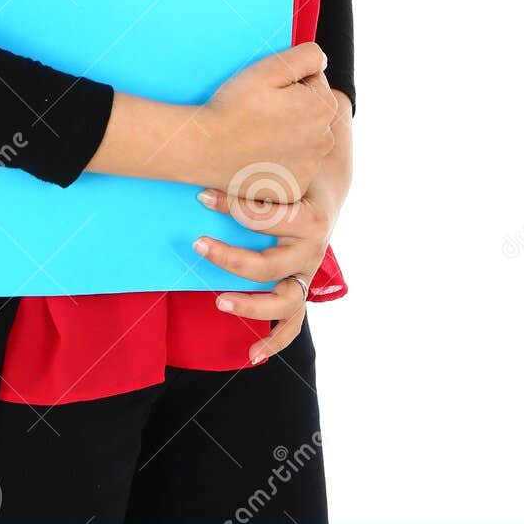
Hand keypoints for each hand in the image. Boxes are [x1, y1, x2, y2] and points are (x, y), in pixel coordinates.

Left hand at [190, 182, 337, 364]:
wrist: (325, 187)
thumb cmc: (298, 176)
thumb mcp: (284, 170)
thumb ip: (255, 175)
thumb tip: (210, 176)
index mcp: (312, 221)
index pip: (265, 219)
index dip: (231, 206)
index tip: (202, 196)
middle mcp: (312, 253)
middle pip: (269, 266)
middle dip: (230, 258)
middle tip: (198, 245)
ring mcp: (307, 275)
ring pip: (282, 302)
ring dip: (250, 305)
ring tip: (219, 301)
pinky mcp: (301, 288)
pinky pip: (291, 323)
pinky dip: (274, 341)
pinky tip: (251, 354)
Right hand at [200, 42, 337, 202]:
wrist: (205, 149)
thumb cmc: (234, 106)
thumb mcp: (270, 68)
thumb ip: (306, 56)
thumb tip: (321, 62)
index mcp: (323, 108)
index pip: (315, 82)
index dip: (289, 81)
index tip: (268, 91)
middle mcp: (324, 140)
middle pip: (312, 112)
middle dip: (293, 107)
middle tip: (259, 111)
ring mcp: (309, 167)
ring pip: (303, 139)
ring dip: (287, 133)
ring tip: (256, 132)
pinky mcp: (293, 186)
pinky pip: (291, 165)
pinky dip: (279, 159)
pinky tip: (257, 153)